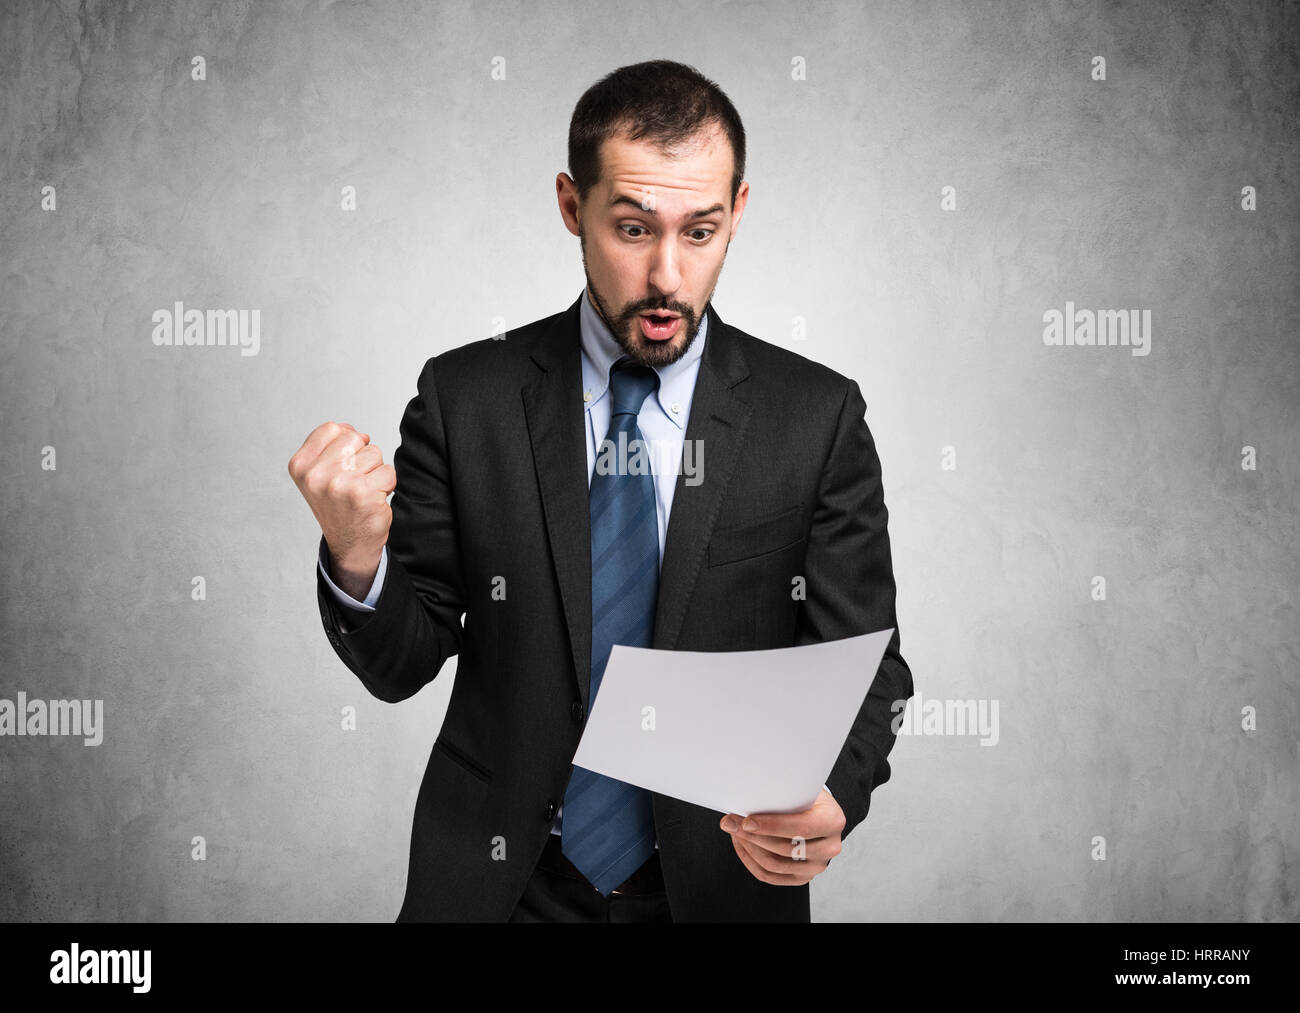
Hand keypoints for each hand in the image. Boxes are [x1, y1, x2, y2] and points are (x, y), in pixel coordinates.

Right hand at [288, 421, 395, 598]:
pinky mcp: (363, 494)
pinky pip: (389, 472)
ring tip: (362, 491)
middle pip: (355, 438)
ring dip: (375, 472)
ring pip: (374, 454)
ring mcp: (339, 484)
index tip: (341, 465)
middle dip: (361, 456)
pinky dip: (387, 485)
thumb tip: (357, 432)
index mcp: (300, 465)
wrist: (351, 544)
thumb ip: (332, 445)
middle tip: (353, 481)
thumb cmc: (338, 505)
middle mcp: (316, 474)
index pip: (333, 428)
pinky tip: (373, 500)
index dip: (345, 443)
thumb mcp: (320, 473)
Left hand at [719, 788, 844, 885]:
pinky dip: (750, 861)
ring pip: (774, 864)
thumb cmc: (805, 797)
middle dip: (752, 835)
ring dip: (748, 848)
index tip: (746, 821)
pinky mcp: (802, 877)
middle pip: (785, 849)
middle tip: (730, 822)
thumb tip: (744, 799)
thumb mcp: (800, 788)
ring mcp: (816, 866)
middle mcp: (829, 847)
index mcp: (833, 821)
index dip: (771, 826)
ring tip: (734, 832)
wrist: (818, 811)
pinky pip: (770, 876)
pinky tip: (741, 845)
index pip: (800, 828)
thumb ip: (780, 794)